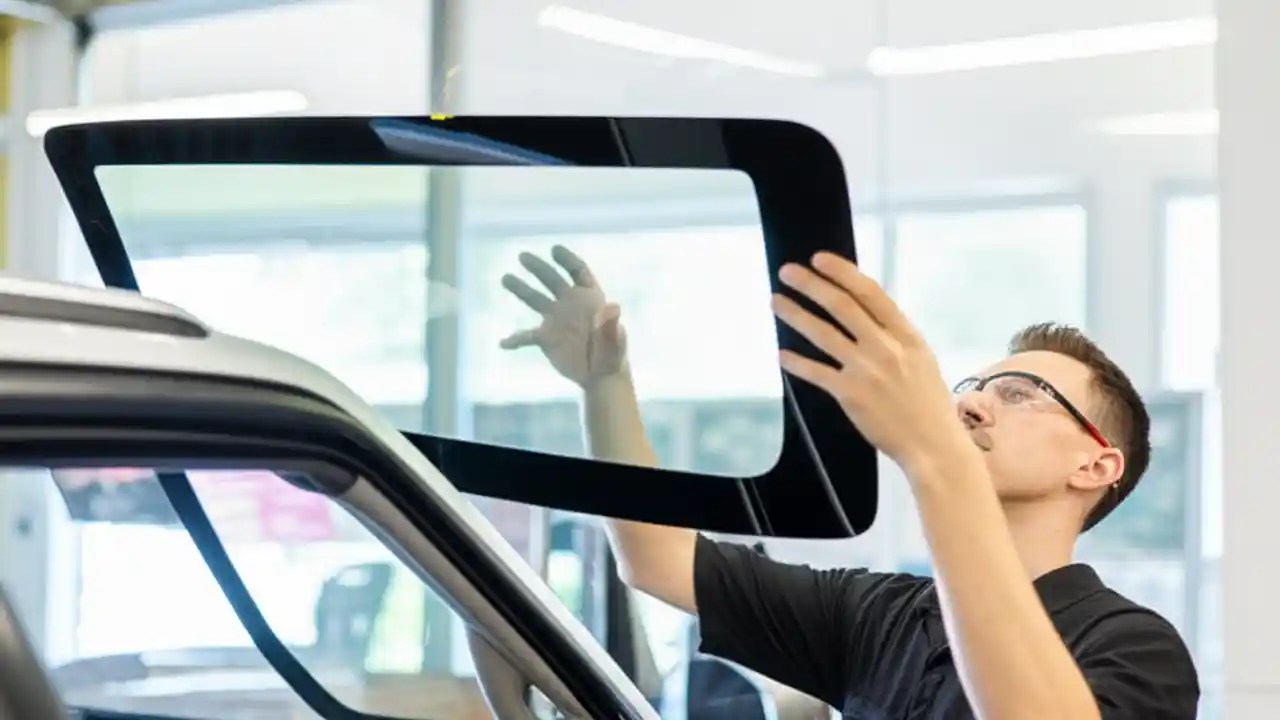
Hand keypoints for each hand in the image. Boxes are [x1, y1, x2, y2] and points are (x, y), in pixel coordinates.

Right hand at [499, 245, 627, 387]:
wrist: (600, 374)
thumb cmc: (611, 355)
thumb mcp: (614, 341)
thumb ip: (610, 326)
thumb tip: (613, 307)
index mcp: (589, 298)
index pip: (578, 272)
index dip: (567, 260)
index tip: (554, 250)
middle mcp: (570, 303)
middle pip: (552, 279)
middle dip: (538, 267)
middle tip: (523, 256)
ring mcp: (556, 320)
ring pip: (536, 299)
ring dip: (521, 289)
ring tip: (506, 278)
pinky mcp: (546, 338)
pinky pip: (527, 336)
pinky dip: (516, 339)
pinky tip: (504, 343)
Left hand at [770, 252, 971, 474]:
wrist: (933, 445)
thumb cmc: (928, 404)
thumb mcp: (921, 360)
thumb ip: (894, 337)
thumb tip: (865, 315)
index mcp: (906, 336)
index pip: (871, 293)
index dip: (843, 273)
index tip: (819, 259)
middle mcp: (886, 347)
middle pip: (842, 306)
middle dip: (812, 285)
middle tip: (787, 271)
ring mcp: (867, 370)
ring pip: (824, 334)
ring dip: (796, 315)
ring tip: (775, 301)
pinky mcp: (851, 395)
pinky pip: (817, 372)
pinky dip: (796, 363)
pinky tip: (781, 355)